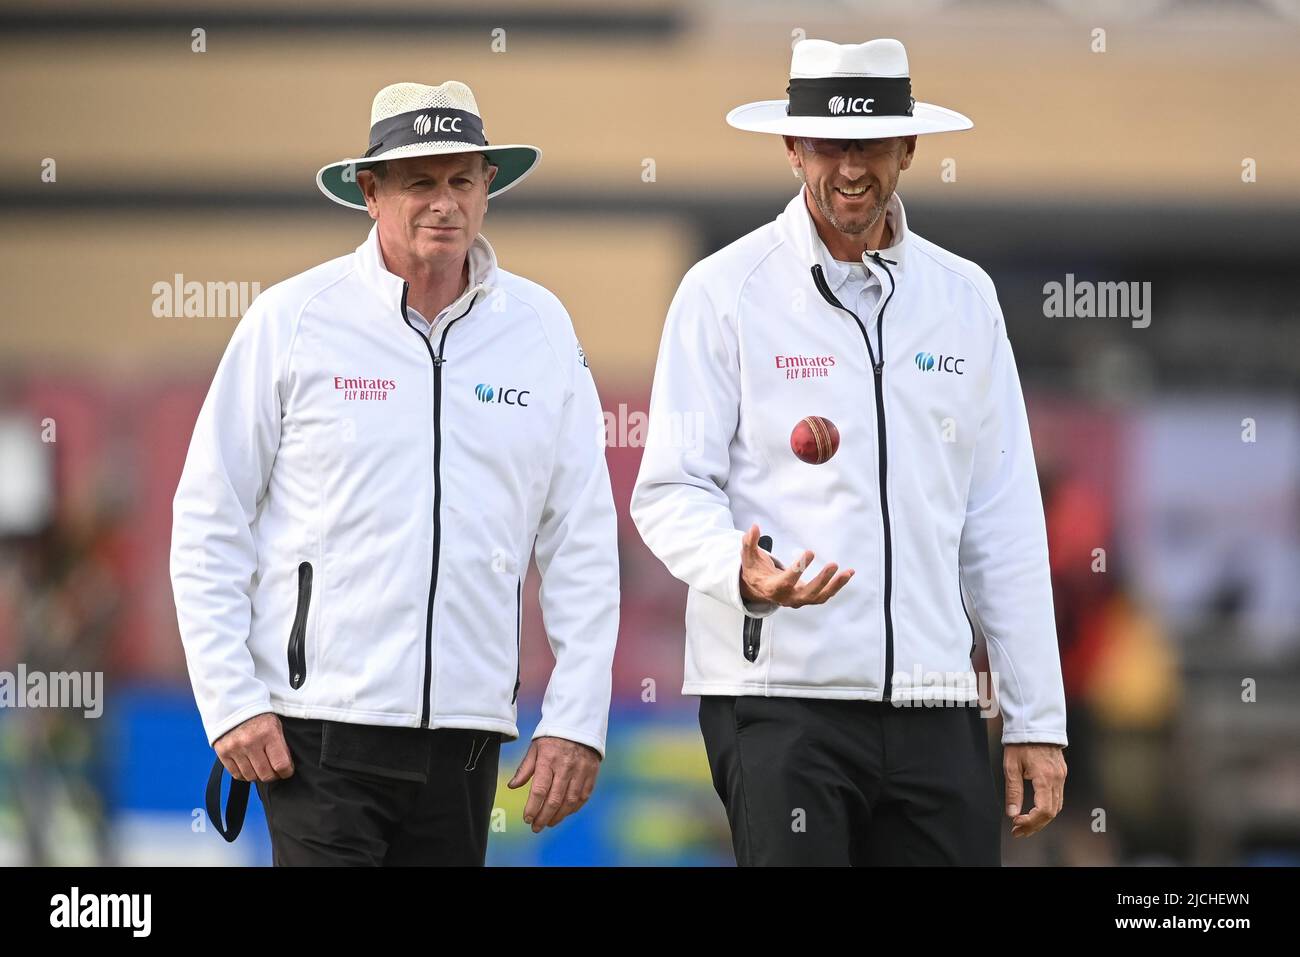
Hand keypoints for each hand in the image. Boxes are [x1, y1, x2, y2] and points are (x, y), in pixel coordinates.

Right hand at [214, 712, 294, 782]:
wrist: (235, 705)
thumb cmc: (260, 716)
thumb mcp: (276, 725)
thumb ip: (281, 745)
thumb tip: (285, 767)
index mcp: (268, 733)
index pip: (281, 764)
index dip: (286, 772)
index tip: (287, 771)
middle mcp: (251, 742)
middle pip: (265, 774)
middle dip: (273, 775)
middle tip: (275, 771)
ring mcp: (235, 748)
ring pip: (251, 776)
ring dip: (258, 776)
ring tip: (262, 768)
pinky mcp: (223, 752)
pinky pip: (236, 774)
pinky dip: (244, 774)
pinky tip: (249, 767)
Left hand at [506, 736, 599, 832]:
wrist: (579, 724)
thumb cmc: (553, 737)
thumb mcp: (535, 748)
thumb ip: (525, 769)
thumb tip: (512, 786)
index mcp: (548, 760)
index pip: (539, 790)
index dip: (532, 808)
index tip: (527, 818)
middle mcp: (565, 767)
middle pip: (554, 799)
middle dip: (544, 817)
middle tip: (536, 827)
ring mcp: (581, 771)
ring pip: (570, 801)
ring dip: (558, 816)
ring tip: (549, 823)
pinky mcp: (591, 774)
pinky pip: (583, 797)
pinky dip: (574, 808)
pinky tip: (564, 814)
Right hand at [739, 523, 853, 607]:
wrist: (759, 589)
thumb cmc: (755, 571)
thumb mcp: (748, 557)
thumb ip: (749, 542)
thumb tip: (754, 527)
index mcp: (773, 588)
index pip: (787, 580)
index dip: (798, 568)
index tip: (810, 552)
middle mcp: (787, 597)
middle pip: (807, 593)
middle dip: (821, 580)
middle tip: (833, 564)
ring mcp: (799, 600)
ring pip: (820, 597)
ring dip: (835, 585)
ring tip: (848, 572)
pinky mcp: (808, 598)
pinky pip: (824, 595)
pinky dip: (837, 586)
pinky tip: (848, 574)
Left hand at [1004, 743, 1066, 836]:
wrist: (1035, 724)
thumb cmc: (1021, 743)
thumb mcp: (1011, 766)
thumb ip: (1013, 791)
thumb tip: (1012, 813)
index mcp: (1045, 777)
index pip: (1043, 810)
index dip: (1030, 821)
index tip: (1016, 823)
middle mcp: (1057, 779)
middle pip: (1051, 812)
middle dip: (1034, 825)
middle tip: (1017, 832)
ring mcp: (1061, 777)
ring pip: (1056, 807)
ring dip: (1041, 819)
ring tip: (1024, 825)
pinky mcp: (1061, 774)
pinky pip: (1058, 797)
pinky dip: (1047, 808)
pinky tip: (1035, 811)